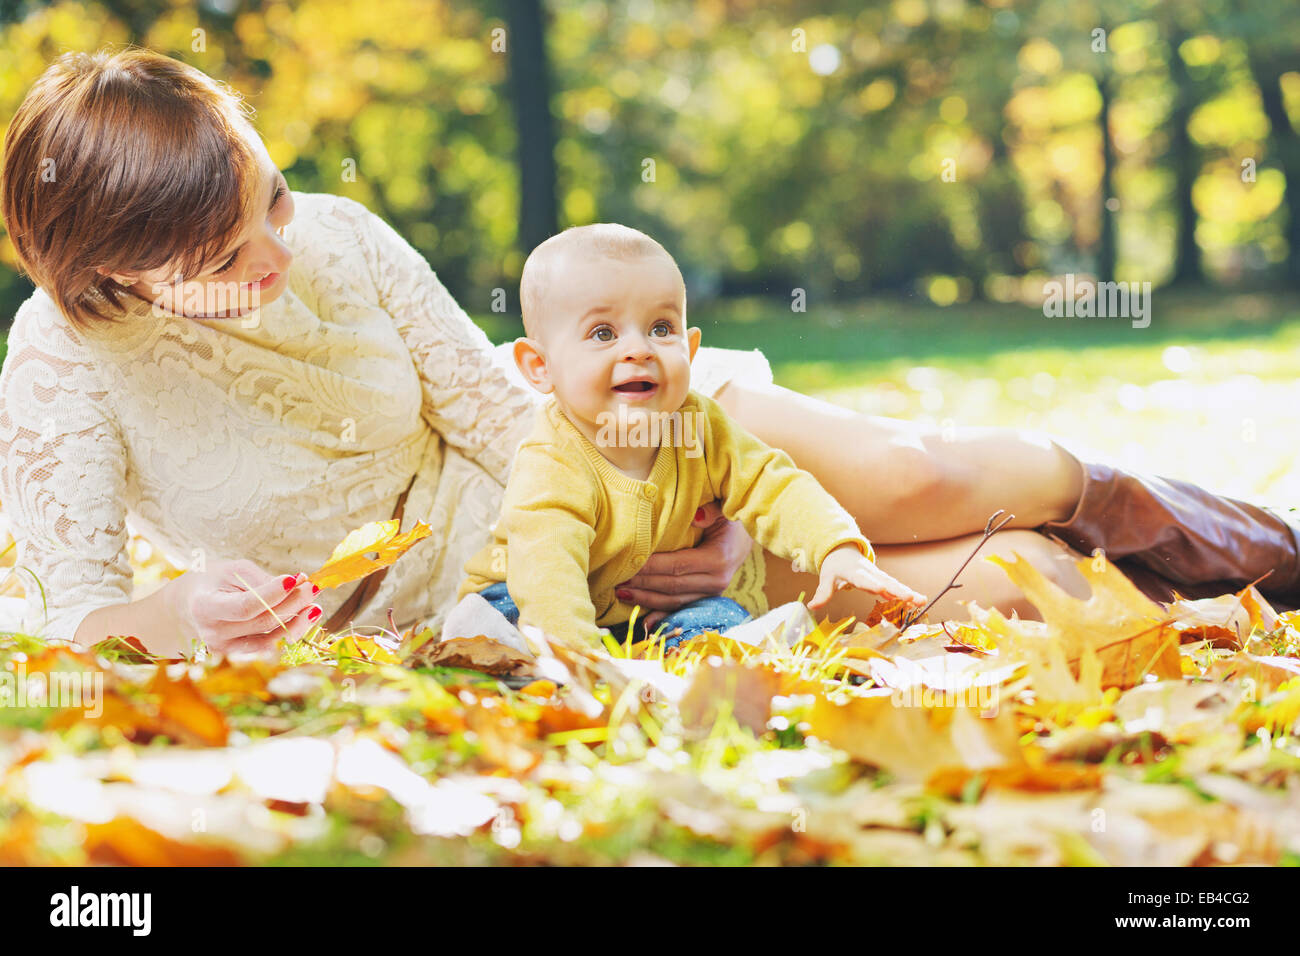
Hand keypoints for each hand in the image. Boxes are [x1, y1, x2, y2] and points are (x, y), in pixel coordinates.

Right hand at [162, 559, 322, 656]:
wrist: (188, 605)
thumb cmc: (213, 582)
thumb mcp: (233, 570)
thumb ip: (263, 579)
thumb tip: (299, 584)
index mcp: (206, 606)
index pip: (245, 606)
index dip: (273, 594)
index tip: (296, 579)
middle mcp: (213, 633)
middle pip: (263, 621)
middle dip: (294, 602)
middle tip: (313, 587)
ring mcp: (224, 650)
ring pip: (271, 639)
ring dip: (298, 622)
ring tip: (315, 605)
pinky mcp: (236, 657)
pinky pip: (268, 648)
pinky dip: (289, 633)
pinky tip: (305, 618)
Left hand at [614, 501, 751, 634]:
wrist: (745, 538)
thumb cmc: (728, 519)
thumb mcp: (723, 509)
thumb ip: (710, 510)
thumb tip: (696, 516)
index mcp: (718, 558)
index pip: (678, 565)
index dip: (652, 566)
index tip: (629, 563)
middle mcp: (716, 581)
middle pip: (672, 586)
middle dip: (643, 584)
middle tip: (617, 578)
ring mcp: (711, 594)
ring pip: (674, 601)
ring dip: (646, 599)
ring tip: (621, 592)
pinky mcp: (706, 600)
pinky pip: (681, 609)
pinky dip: (662, 616)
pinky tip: (644, 622)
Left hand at [808, 544, 926, 611]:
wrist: (844, 552)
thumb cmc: (835, 567)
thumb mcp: (826, 578)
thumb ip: (822, 593)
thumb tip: (811, 606)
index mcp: (854, 572)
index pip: (862, 579)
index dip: (871, 584)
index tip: (881, 589)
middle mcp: (869, 573)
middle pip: (884, 581)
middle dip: (897, 589)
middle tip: (910, 597)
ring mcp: (878, 576)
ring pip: (894, 584)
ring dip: (907, 592)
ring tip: (921, 601)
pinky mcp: (884, 580)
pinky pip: (896, 588)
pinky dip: (907, 594)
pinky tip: (919, 603)